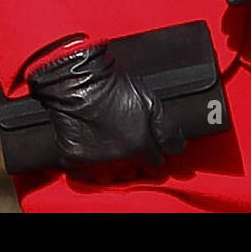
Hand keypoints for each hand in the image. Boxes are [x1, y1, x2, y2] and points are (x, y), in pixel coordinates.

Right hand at [26, 42, 186, 172]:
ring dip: (113, 166)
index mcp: (140, 143)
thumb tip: (178, 146)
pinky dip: (88, 167)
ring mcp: (95, 159)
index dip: (153, 153)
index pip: (156, 163)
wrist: (74, 75)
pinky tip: (91, 151)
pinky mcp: (72, 158)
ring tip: (109, 146)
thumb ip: (166, 127)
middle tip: (126, 142)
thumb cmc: (109, 81)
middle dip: (134, 160)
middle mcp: (119, 157)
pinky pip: (84, 175)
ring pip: (111, 176)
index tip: (148, 147)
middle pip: (134, 171)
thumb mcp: (149, 98)